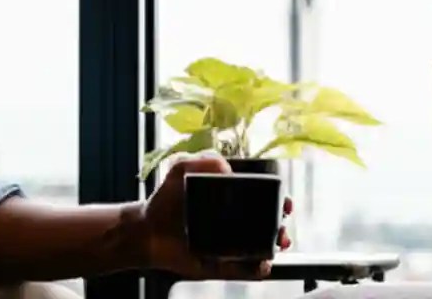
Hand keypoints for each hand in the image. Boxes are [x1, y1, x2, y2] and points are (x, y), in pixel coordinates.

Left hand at [141, 153, 292, 278]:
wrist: (146, 231)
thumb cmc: (164, 200)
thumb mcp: (180, 169)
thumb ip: (201, 160)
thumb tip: (227, 168)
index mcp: (230, 198)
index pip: (263, 198)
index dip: (279, 199)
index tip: (286, 203)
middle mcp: (234, 221)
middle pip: (269, 225)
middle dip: (283, 225)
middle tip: (283, 225)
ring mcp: (230, 245)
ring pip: (263, 248)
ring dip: (276, 246)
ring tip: (278, 243)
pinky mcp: (222, 266)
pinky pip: (246, 271)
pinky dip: (259, 270)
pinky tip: (263, 265)